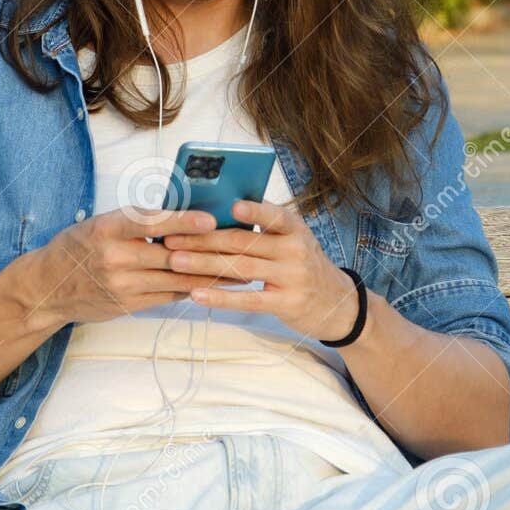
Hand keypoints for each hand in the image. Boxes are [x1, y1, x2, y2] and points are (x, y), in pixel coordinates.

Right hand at [11, 206, 242, 329]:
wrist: (46, 288)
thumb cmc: (78, 246)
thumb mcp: (100, 223)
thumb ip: (136, 221)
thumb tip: (182, 214)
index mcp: (107, 228)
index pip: (150, 222)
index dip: (182, 221)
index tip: (210, 220)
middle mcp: (114, 257)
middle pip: (170, 255)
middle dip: (208, 252)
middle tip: (240, 247)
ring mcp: (121, 285)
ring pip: (174, 279)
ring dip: (208, 275)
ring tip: (237, 270)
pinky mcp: (126, 305)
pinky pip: (166, 296)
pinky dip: (191, 289)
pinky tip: (212, 285)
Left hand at [161, 200, 360, 342]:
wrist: (337, 304)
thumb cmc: (304, 265)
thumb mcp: (293, 241)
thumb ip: (265, 230)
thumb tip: (218, 213)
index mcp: (295, 229)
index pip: (274, 215)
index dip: (255, 211)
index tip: (231, 205)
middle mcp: (295, 250)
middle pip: (244, 242)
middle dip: (204, 239)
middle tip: (172, 237)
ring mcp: (292, 278)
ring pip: (241, 268)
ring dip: (204, 264)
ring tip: (176, 261)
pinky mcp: (286, 304)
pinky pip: (248, 300)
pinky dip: (220, 297)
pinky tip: (197, 294)